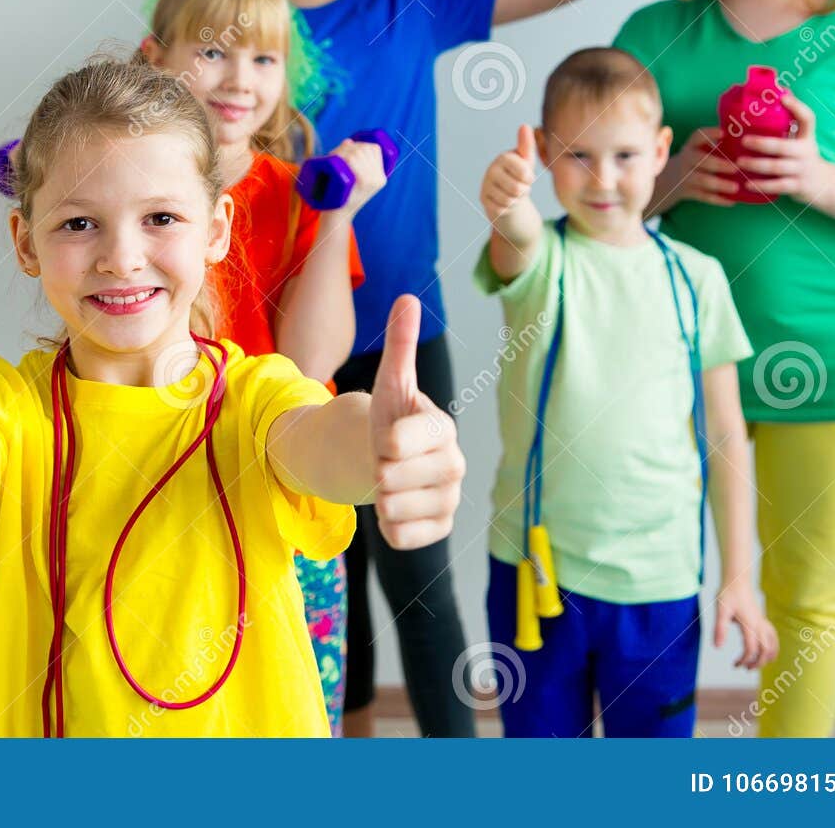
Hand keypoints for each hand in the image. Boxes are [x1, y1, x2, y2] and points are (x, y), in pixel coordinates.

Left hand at [329, 138, 386, 217]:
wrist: (338, 216)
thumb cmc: (343, 196)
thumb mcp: (354, 178)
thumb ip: (355, 160)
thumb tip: (348, 141)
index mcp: (381, 177)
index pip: (374, 149)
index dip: (360, 144)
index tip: (347, 149)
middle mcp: (378, 179)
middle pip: (364, 149)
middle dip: (347, 147)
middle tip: (335, 154)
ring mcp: (370, 182)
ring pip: (355, 153)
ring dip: (340, 151)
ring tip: (332, 156)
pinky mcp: (359, 184)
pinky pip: (351, 161)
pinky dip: (340, 156)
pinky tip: (334, 158)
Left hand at [368, 295, 463, 549]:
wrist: (389, 461)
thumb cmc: (390, 420)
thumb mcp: (389, 383)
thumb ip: (400, 345)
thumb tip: (408, 298)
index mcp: (442, 429)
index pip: (408, 440)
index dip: (387, 441)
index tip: (384, 438)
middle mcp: (454, 465)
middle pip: (399, 477)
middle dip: (379, 471)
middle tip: (381, 462)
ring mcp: (449, 499)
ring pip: (396, 509)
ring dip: (380, 499)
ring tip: (387, 483)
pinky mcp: (439, 529)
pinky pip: (401, 536)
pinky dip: (388, 526)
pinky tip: (394, 508)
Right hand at [480, 124, 537, 226]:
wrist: (508, 192)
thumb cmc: (520, 174)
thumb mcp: (527, 161)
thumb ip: (527, 145)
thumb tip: (524, 126)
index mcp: (503, 158)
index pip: (523, 172)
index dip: (529, 178)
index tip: (527, 176)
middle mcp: (491, 170)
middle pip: (517, 189)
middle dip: (524, 191)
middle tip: (521, 186)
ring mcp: (486, 185)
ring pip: (509, 201)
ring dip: (516, 200)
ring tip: (514, 193)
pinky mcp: (483, 200)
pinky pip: (501, 210)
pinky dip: (508, 208)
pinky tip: (506, 201)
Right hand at [660, 126, 739, 207]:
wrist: (671, 179)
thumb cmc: (696, 161)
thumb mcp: (698, 150)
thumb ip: (716, 145)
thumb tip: (746, 142)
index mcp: (692, 146)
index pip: (697, 136)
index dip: (710, 133)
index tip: (724, 133)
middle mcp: (686, 159)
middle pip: (700, 160)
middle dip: (719, 164)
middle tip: (736, 168)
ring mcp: (685, 176)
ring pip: (702, 180)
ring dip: (720, 184)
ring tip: (736, 188)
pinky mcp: (687, 191)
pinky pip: (703, 196)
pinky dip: (718, 199)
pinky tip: (731, 201)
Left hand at [713, 581, 778, 669]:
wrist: (737, 579)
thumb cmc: (727, 593)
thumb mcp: (720, 611)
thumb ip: (720, 629)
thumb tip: (718, 647)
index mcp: (749, 624)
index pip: (752, 649)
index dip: (745, 660)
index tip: (735, 665)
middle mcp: (759, 624)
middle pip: (765, 650)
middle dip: (758, 662)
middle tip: (745, 668)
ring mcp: (762, 621)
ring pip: (772, 644)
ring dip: (767, 656)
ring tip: (756, 663)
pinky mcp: (762, 619)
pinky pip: (773, 636)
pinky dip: (772, 646)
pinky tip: (763, 650)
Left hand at [736, 95, 831, 206]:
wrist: (824, 184)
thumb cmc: (803, 158)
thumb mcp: (801, 142)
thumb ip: (788, 128)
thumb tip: (769, 103)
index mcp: (806, 137)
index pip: (807, 119)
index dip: (797, 107)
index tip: (783, 98)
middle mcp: (805, 152)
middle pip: (783, 146)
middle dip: (762, 143)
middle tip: (743, 141)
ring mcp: (802, 170)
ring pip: (777, 167)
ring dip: (756, 165)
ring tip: (740, 162)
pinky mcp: (798, 186)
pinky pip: (778, 186)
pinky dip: (762, 186)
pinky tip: (747, 184)